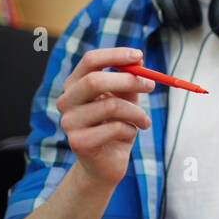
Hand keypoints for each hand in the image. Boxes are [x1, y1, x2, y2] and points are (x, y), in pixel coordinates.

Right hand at [56, 47, 154, 187]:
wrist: (106, 164)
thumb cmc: (116, 126)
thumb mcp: (125, 99)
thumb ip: (129, 80)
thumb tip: (138, 58)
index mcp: (75, 86)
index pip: (89, 61)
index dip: (114, 55)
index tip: (139, 55)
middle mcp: (66, 101)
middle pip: (94, 81)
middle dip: (129, 80)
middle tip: (151, 85)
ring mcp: (69, 123)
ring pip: (112, 106)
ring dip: (137, 112)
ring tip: (144, 121)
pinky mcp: (79, 143)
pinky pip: (116, 128)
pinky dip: (131, 130)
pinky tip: (131, 135)